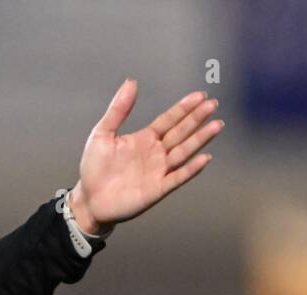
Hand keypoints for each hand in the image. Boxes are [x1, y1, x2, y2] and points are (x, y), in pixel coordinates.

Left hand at [67, 79, 222, 234]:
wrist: (89, 200)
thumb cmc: (94, 169)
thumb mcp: (102, 134)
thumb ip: (118, 110)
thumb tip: (131, 82)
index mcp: (145, 139)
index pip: (169, 120)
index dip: (184, 108)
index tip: (200, 95)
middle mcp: (156, 153)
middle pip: (181, 132)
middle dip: (197, 119)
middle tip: (213, 105)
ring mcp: (159, 171)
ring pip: (184, 152)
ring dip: (200, 139)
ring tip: (216, 125)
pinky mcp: (158, 189)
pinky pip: (178, 177)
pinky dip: (191, 169)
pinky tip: (205, 158)